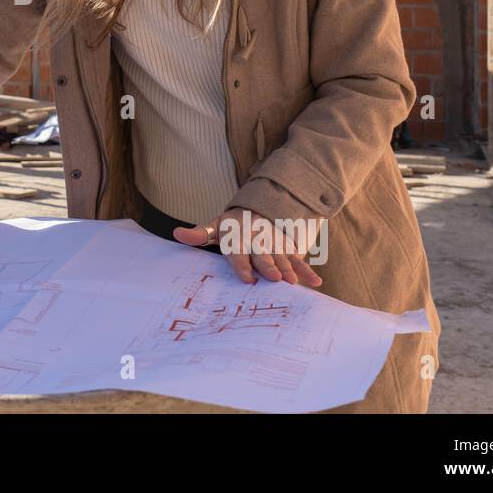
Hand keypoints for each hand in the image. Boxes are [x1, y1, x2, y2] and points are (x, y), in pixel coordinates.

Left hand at [173, 209, 322, 287]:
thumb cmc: (231, 227)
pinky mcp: (287, 248)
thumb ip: (198, 233)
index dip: (242, 264)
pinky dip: (307, 269)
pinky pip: (298, 259)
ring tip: (293, 281)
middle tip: (274, 278)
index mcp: (238, 235)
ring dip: (288, 268)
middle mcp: (257, 239)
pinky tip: (316, 283)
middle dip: (268, 265)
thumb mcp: (215, 226)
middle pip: (262, 254)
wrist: (257, 209)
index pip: (238, 251)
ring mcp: (274, 243)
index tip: (247, 278)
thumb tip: (177, 233)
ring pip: (281, 256)